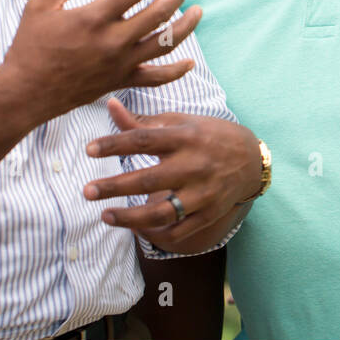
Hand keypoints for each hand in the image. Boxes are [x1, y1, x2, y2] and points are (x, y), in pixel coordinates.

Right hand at [0, 0, 200, 125]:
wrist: (26, 92)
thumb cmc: (29, 46)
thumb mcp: (40, 6)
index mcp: (94, 18)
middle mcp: (113, 40)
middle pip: (157, 14)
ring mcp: (120, 63)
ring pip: (164, 43)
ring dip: (185, 26)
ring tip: (198, 12)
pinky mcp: (120, 81)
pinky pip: (155, 78)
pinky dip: (175, 72)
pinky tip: (190, 63)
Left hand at [83, 98, 261, 246]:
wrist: (251, 159)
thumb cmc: (209, 136)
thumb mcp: (181, 122)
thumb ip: (142, 121)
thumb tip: (110, 105)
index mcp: (185, 137)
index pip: (144, 140)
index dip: (114, 144)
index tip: (89, 150)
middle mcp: (194, 165)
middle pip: (148, 179)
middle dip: (114, 187)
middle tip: (87, 191)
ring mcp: (202, 193)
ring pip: (161, 213)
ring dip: (130, 218)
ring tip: (105, 216)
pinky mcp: (208, 214)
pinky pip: (178, 232)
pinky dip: (154, 235)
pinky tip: (134, 229)